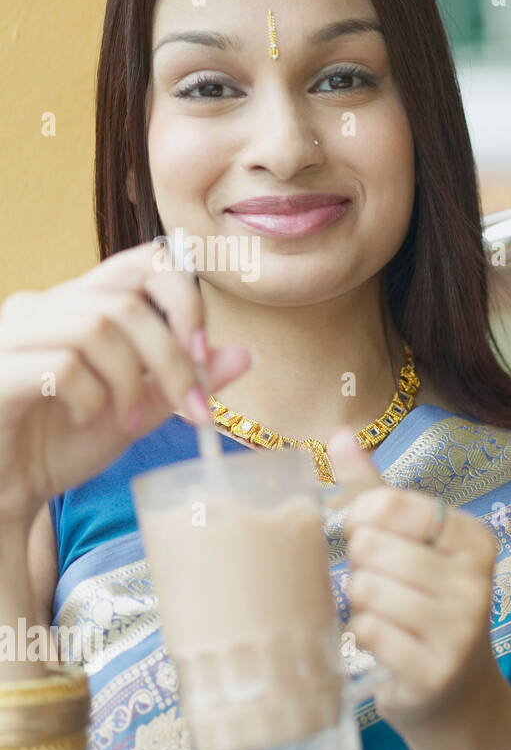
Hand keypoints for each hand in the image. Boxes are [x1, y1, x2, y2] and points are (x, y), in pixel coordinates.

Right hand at [0, 241, 251, 527]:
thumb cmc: (65, 443)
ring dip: (132, 382)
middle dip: (172, 358)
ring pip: (98, 327)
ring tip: (129, 422)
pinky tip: (87, 420)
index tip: (204, 352)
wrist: (7, 487)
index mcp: (82, 304)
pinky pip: (63, 362)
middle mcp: (45, 306)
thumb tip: (247, 353)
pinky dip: (92, 397)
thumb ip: (186, 380)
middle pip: (128, 302)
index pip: (143, 262)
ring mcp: (15, 332)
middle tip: (189, 404)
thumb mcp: (141, 411)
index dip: (184, 299)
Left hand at [328, 429, 510, 749]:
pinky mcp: (434, 670)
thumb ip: (376, 489)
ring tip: (384, 614)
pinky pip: (368, 633)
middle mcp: (477, 581)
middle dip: (360, 565)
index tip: (369, 534)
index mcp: (476, 538)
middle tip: (378, 581)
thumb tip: (338, 434)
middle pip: (373, 548)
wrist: (457, 693)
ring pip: (366, 590)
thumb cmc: (426, 604)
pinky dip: (363, 637)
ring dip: (361, 604)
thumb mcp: (413, 543)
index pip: (391, 503)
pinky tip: (384, 644)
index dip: (362, 516)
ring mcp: (459, 628)